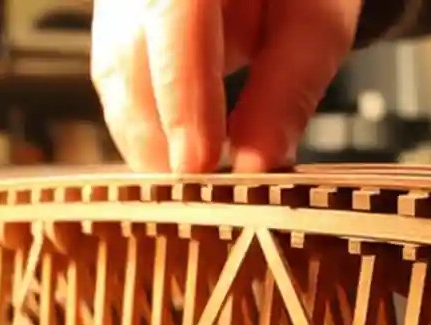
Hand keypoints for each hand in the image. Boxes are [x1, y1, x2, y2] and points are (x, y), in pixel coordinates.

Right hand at [91, 0, 360, 172]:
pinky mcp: (116, 26)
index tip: (198, 165)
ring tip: (196, 192)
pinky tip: (180, 163)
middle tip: (201, 202)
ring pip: (114, 75)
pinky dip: (147, 130)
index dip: (182, 96)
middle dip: (162, 136)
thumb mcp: (316, 27)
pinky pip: (117, 82)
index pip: (174, 17)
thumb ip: (287, 93)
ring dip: (151, 142)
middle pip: (131, 53)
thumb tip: (255, 170)